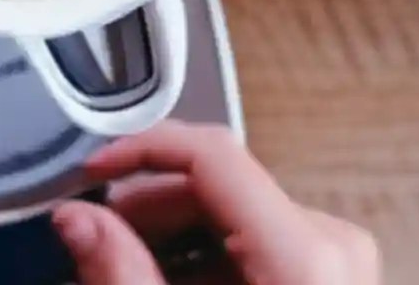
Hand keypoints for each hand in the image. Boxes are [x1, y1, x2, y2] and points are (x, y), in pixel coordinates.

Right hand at [54, 121, 379, 284]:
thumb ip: (121, 272)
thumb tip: (80, 220)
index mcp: (304, 253)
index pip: (212, 152)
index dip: (141, 147)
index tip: (93, 167)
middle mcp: (332, 244)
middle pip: (217, 184)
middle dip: (145, 208)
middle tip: (94, 237)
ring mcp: (339, 260)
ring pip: (230, 213)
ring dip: (170, 237)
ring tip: (128, 268)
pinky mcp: (331, 276)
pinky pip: (255, 242)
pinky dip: (204, 259)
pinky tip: (168, 281)